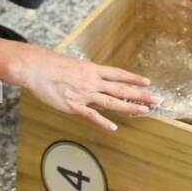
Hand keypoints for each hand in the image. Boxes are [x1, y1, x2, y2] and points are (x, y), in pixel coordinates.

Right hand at [12, 44, 158, 130]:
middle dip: (140, 94)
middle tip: (157, 98)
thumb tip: (90, 73)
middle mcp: (92, 81)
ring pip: (112, 102)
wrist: (34, 67)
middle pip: (121, 88)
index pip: (118, 74)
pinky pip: (91, 116)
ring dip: (129, 107)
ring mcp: (84, 94)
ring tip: (145, 111)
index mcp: (92, 69)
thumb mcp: (72, 63)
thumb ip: (83, 71)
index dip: (134, 78)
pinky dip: (103, 122)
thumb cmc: (49, 63)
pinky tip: (113, 128)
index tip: (147, 82)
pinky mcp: (73, 106)